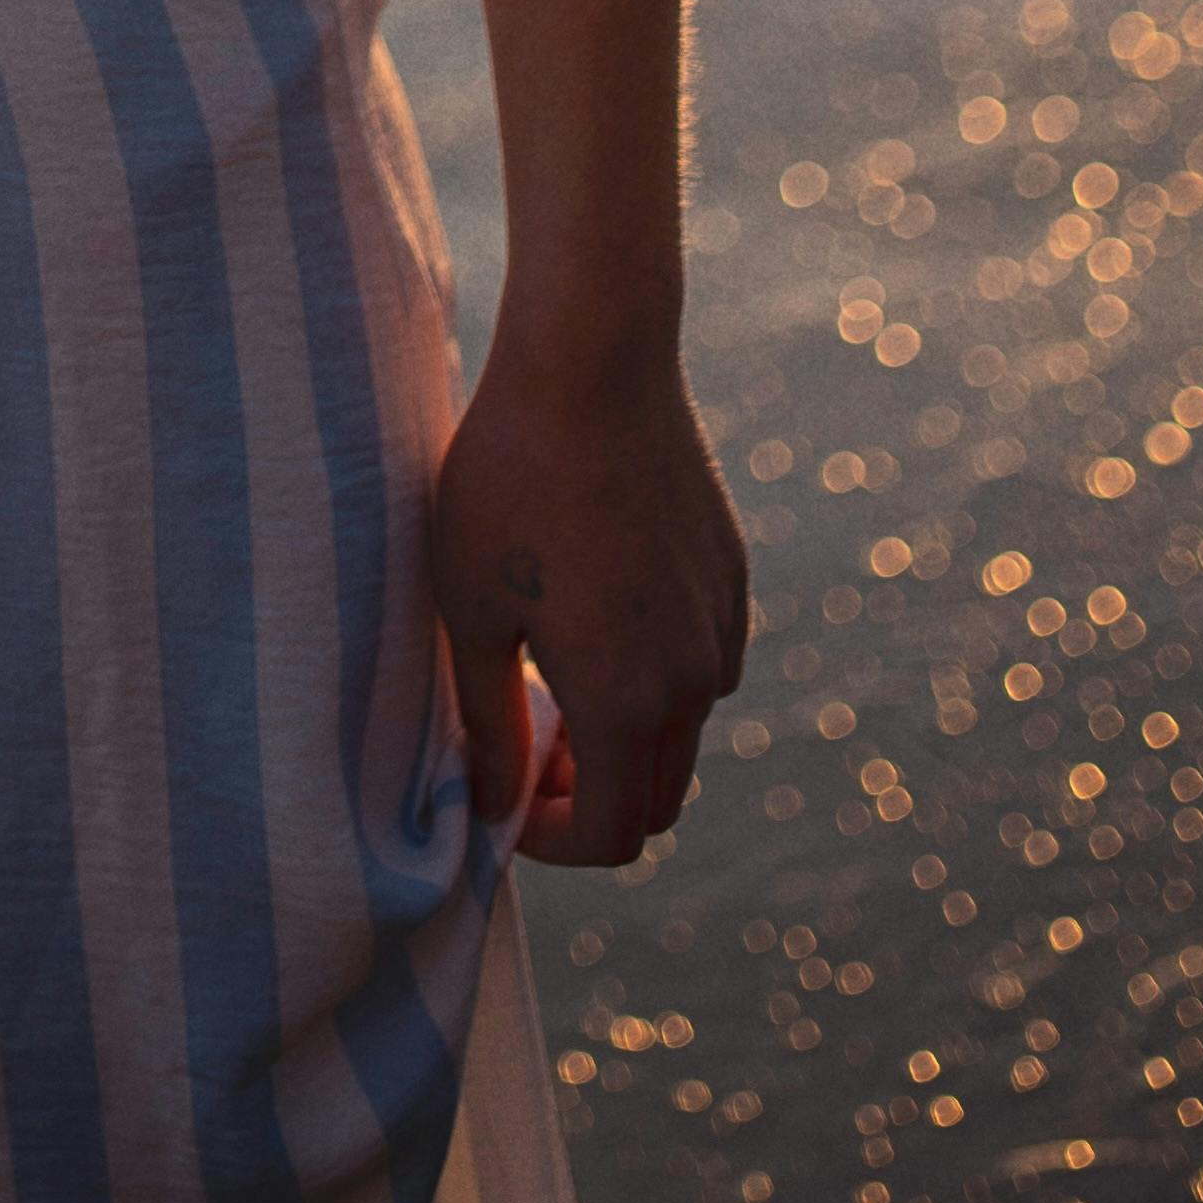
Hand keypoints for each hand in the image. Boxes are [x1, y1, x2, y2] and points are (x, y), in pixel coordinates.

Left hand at [433, 326, 746, 864]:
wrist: (592, 360)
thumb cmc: (509, 481)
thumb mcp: (471, 611)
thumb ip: (489, 726)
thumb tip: (495, 806)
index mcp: (629, 702)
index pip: (612, 836)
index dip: (553, 841)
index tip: (501, 799)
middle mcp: (695, 678)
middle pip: (657, 798)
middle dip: (590, 798)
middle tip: (523, 747)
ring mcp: (722, 623)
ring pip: (684, 729)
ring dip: (624, 736)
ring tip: (549, 674)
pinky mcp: (731, 573)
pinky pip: (704, 660)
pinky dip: (656, 675)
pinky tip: (594, 610)